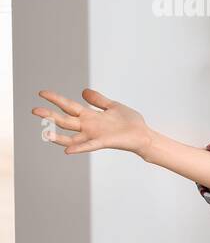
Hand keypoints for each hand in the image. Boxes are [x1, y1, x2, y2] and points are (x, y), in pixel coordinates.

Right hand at [32, 88, 152, 155]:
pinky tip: (68, 151)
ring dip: (58, 137)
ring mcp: (95, 135)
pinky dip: (79, 148)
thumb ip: (98, 100)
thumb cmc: (129, 122)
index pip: (69, 106)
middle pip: (65, 120)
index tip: (41, 92)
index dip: (55, 99)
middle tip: (34, 110)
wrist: (143, 134)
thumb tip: (83, 91)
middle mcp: (89, 126)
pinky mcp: (105, 142)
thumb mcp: (113, 106)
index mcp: (90, 116)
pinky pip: (89, 146)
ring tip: (44, 134)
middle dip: (50, 115)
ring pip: (72, 137)